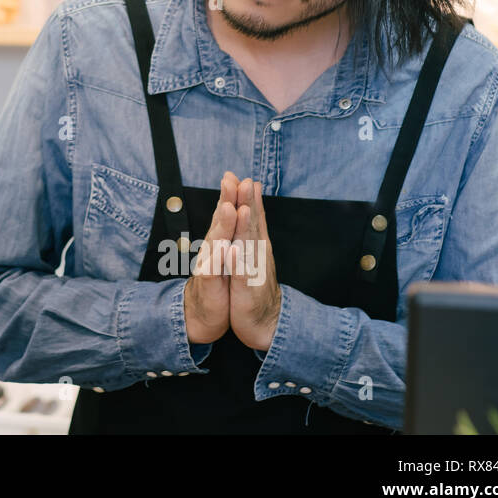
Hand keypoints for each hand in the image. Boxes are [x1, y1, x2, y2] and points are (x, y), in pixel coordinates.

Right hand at [183, 172, 238, 343]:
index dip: (235, 196)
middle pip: (221, 222)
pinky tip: (226, 250)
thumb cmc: (219, 284)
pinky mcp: (209, 285)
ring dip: (223, 225)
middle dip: (227, 201)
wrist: (204, 316)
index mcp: (224, 242)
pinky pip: (213, 272)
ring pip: (217, 243)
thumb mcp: (229, 256)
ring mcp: (209, 266)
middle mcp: (214, 250)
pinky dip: (220, 261)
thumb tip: (239, 206)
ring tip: (229, 208)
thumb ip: (232, 231)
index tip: (242, 177)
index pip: (230, 215)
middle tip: (231, 180)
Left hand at [228, 177, 280, 351]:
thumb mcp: (251, 254)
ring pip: (248, 245)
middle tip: (245, 182)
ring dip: (245, 227)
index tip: (239, 177)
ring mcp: (253, 270)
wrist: (266, 321)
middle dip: (247, 203)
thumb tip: (247, 205)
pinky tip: (232, 250)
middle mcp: (256, 253)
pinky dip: (237, 262)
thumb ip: (250, 229)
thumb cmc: (254, 285)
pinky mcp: (248, 289)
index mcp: (254, 244)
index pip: (250, 217)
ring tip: (241, 208)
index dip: (245, 197)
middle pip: (252, 225)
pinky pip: (242, 274)